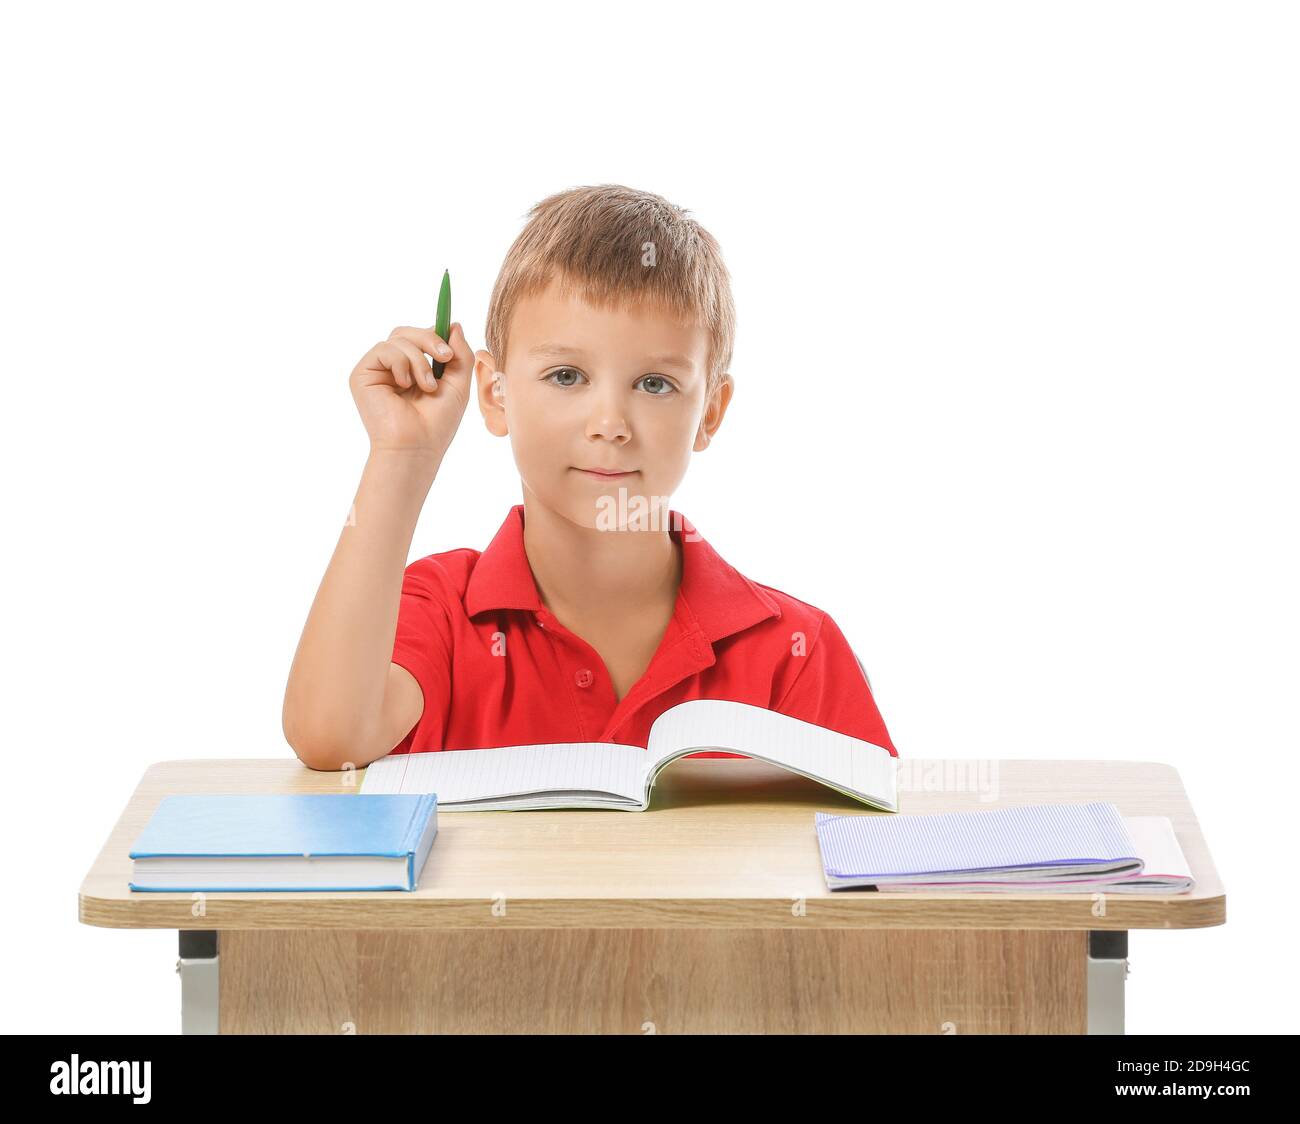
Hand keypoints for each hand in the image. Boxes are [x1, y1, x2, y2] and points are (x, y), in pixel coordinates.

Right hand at [349, 321, 472, 459]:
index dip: (434, 333)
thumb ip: (460, 354)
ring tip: (427, 386)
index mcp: (413, 370)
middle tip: (446, 357)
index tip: (449, 346)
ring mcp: (377, 370)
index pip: (419, 337)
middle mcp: (393, 368)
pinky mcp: (362, 374)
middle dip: (430, 339)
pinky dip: (401, 363)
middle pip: (407, 332)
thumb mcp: (458, 384)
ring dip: (419, 359)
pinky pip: (384, 349)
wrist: (417, 446)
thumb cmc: (437, 423)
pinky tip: (405, 385)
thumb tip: (454, 324)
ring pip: (398, 338)